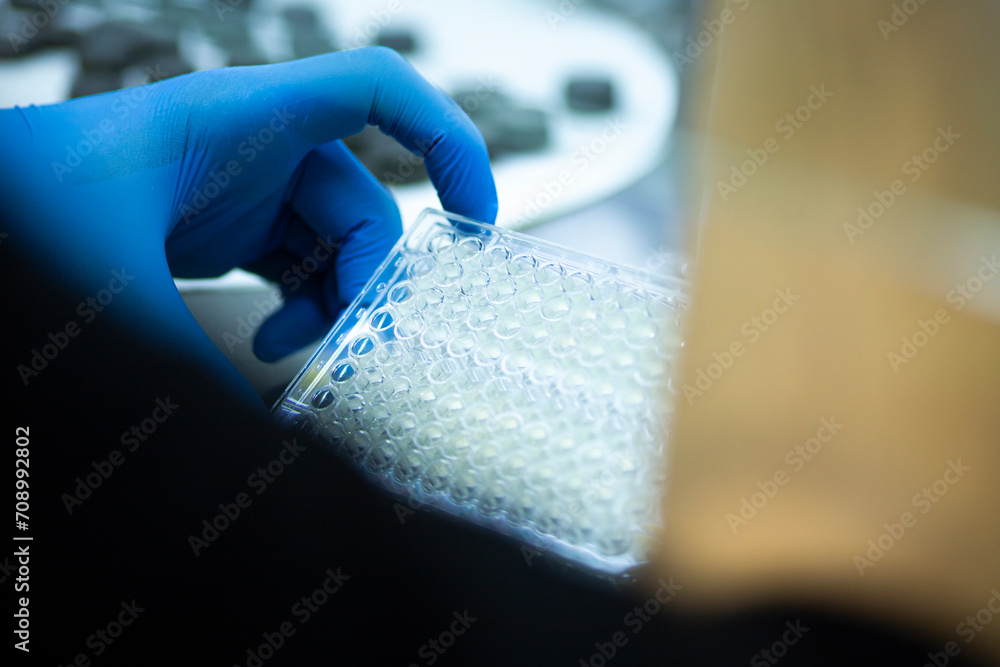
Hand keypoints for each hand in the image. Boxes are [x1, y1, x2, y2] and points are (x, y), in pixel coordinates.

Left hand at [0, 48, 496, 399]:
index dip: (449, 141)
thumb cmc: (33, 201)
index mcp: (249, 118)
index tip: (476, 221)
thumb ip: (190, 363)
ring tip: (300, 357)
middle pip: (369, 206)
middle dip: (371, 285)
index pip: (379, 92)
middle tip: (358, 352)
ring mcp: (254, 185)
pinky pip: (304, 263)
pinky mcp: (238, 223)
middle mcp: (266, 144)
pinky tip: (275, 346)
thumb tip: (263, 442)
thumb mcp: (117, 286)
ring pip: (340, 245)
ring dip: (336, 307)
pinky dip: (305, 308)